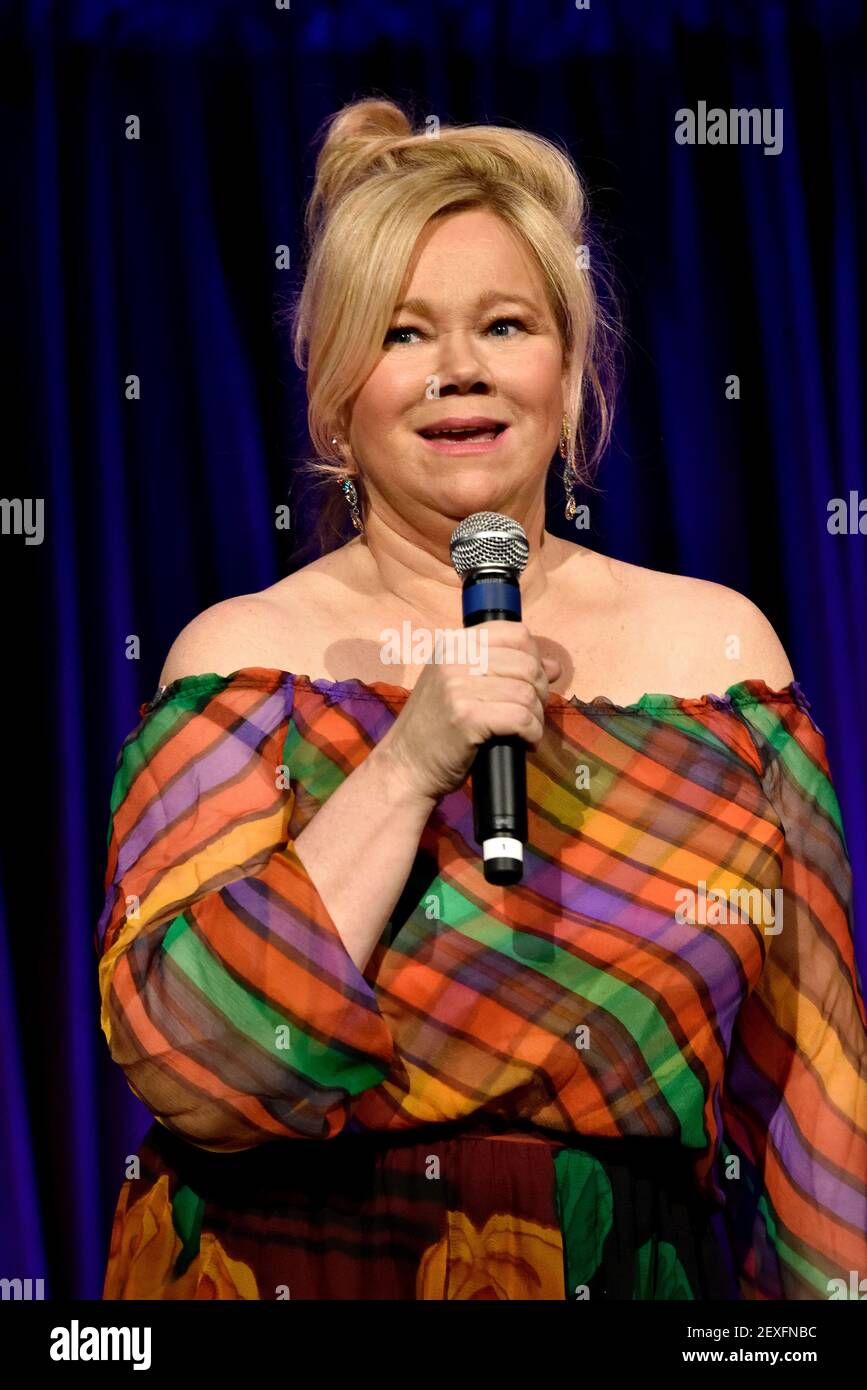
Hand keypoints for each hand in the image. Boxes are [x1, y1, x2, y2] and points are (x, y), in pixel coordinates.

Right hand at [375, 621, 561, 803]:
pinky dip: (532, 734)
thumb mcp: (462, 686)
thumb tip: (554, 667)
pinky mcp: (467, 717)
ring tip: (525, 732)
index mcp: (454, 643)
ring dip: (536, 718)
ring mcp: (458, 686)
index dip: (534, 658)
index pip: (516, 633)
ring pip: (527, 693)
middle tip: (529, 714)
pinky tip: (524, 743)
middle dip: (539, 692)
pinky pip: (521, 718)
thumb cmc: (436, 727)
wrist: (405, 765)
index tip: (530, 683)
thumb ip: (503, 670)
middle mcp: (455, 658)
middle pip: (527, 664)